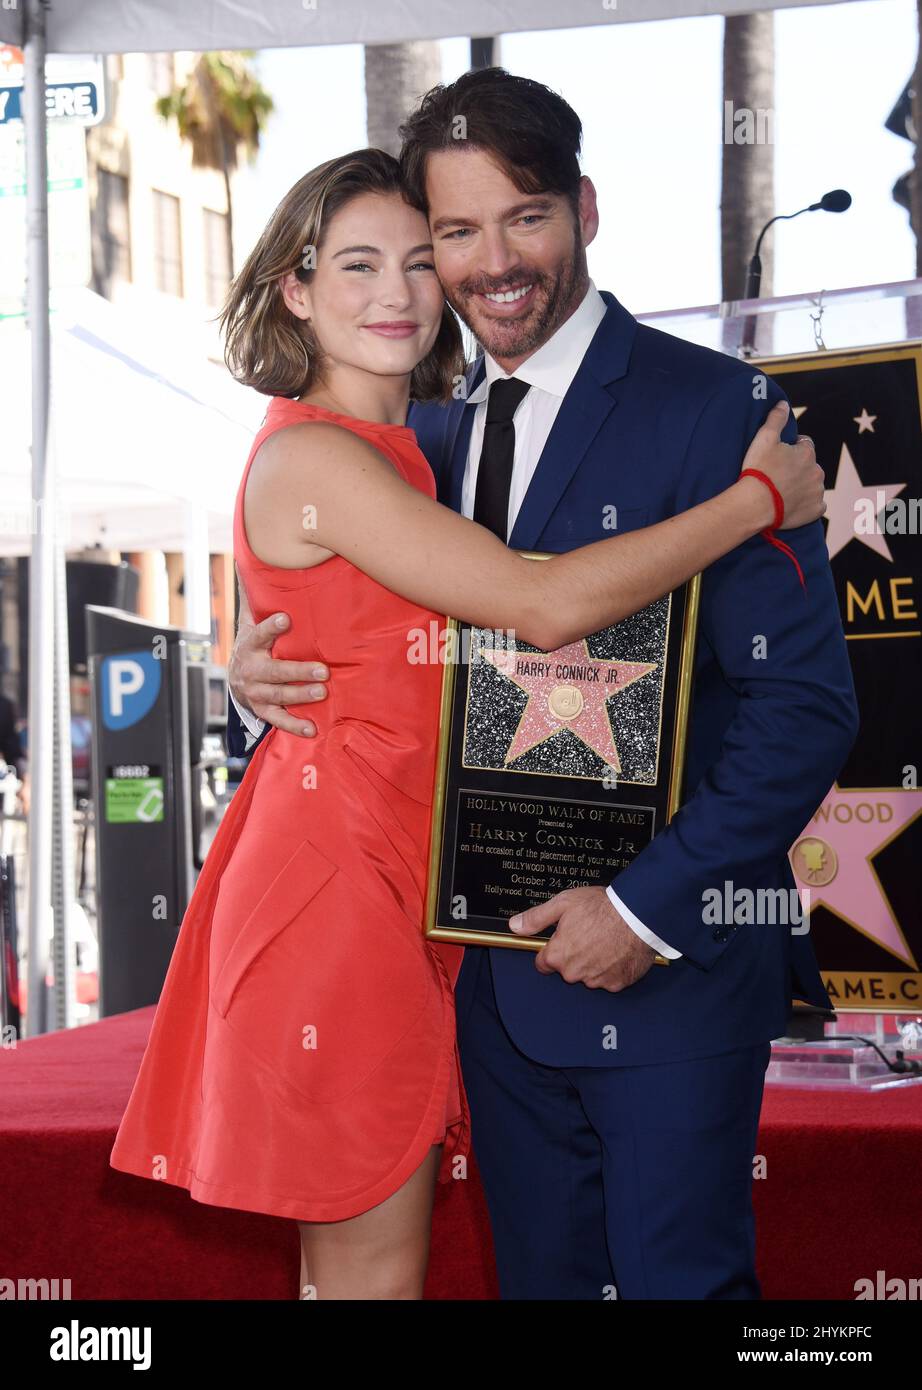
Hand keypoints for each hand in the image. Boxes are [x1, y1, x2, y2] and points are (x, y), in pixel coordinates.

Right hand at [229, 586, 328, 737]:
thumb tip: (253, 557)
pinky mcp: (261, 710)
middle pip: (274, 671)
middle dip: (298, 671)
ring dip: (300, 694)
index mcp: (250, 645)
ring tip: (322, 692)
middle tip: (323, 670)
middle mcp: (251, 669)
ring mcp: (255, 692)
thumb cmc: (254, 644)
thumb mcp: (252, 620)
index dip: (270, 626)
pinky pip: (277, 719)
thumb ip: (256, 596)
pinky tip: (311, 728)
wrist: (235, 678)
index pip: (258, 633)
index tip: (285, 618)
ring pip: (278, 694)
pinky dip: (294, 725)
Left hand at [509, 886, 656, 990]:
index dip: (550, 951)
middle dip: (573, 956)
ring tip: (604, 941)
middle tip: (587, 935)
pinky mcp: (617, 983)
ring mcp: (596, 980)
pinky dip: (611, 968)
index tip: (560, 942)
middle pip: (566, 969)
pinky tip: (616, 951)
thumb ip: (536, 917)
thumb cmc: (602, 908)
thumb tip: (516, 925)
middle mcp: (575, 972)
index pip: (543, 964)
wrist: (637, 915)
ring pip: (588, 975)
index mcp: (558, 955)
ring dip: (592, 963)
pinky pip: (608, 979)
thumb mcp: (563, 903)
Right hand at [737, 399, 825, 529]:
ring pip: (813, 485)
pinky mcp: (815, 510)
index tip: (779, 457)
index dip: (792, 449)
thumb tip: (783, 404)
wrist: (755, 505)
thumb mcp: (764, 438)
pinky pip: (816, 506)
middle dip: (798, 469)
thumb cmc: (758, 471)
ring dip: (803, 486)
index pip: (805, 445)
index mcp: (807, 453)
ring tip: (783, 492)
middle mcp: (817, 471)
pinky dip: (807, 505)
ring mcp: (817, 492)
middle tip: (778, 476)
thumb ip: (776, 418)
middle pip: (810, 466)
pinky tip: (793, 505)